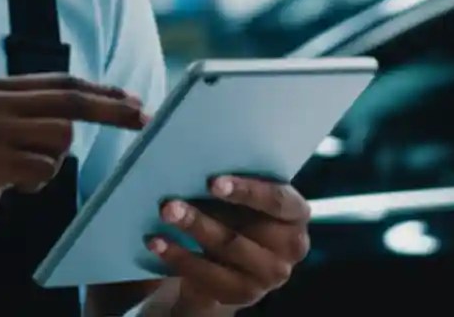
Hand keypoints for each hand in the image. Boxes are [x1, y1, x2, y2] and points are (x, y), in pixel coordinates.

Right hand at [0, 74, 148, 245]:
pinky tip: (7, 188)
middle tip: (145, 118)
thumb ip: (25, 115)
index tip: (134, 99)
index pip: (64, 83)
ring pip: (61, 140)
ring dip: (50, 165)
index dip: (102, 91)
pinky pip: (44, 170)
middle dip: (114, 109)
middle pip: (73, 100)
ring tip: (18, 176)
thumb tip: (76, 116)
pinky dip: (35, 185)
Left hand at [148, 176, 310, 310]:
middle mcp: (291, 247)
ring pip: (225, 251)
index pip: (278, 201)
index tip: (213, 182)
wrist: (232, 257)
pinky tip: (157, 243)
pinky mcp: (244, 294)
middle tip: (169, 205)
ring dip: (190, 233)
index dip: (247, 191)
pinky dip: (180, 257)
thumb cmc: (239, 210)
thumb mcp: (246, 195)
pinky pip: (209, 277)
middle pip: (243, 231)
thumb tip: (191, 159)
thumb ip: (233, 181)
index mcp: (296, 213)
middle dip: (202, 217)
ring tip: (163, 218)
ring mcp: (269, 275)